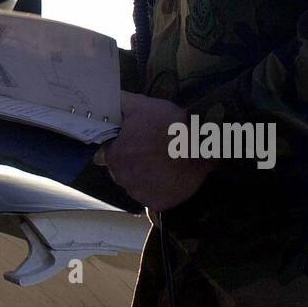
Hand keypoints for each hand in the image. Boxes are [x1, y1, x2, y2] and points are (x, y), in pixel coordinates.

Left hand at [102, 92, 215, 209]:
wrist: (202, 145)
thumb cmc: (169, 124)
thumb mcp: (141, 105)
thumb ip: (118, 103)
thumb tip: (105, 102)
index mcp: (115, 156)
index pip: (107, 154)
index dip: (120, 146)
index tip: (134, 142)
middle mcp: (123, 178)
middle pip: (121, 170)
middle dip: (131, 161)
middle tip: (150, 150)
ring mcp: (140, 193)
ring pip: (135, 184)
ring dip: (143, 176)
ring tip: (161, 162)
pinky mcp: (157, 204)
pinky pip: (150, 196)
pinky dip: (157, 188)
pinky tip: (168, 176)